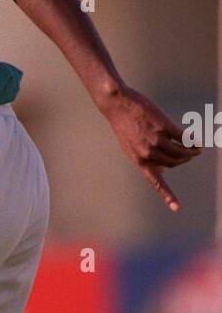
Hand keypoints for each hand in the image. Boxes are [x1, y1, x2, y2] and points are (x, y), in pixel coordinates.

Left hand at [101, 86, 199, 210]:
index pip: (155, 182)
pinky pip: (183, 138)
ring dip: (191, 151)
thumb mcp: (129, 147)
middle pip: (174, 163)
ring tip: (196, 149)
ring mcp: (156, 140)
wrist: (117, 104)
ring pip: (180, 152)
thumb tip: (162, 170)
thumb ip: (145, 159)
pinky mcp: (164, 126)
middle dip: (184, 160)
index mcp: (138, 161)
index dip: (167, 195)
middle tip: (190, 154)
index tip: (177, 208)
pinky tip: (196, 140)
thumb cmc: (124, 125)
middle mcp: (148, 153)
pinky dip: (192, 140)